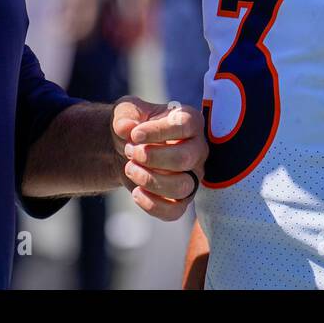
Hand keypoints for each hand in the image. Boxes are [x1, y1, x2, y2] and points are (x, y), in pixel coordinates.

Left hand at [111, 96, 206, 220]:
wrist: (127, 149)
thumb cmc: (134, 126)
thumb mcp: (126, 112)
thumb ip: (125, 116)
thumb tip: (126, 128)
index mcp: (191, 122)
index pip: (184, 126)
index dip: (157, 131)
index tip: (134, 135)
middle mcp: (198, 149)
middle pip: (185, 158)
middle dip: (152, 158)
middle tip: (130, 151)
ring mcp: (193, 176)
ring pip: (182, 187)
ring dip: (150, 180)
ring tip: (130, 168)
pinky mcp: (182, 199)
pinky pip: (175, 211)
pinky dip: (153, 205)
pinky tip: (136, 192)